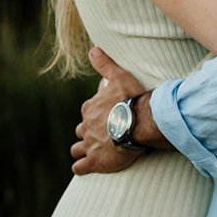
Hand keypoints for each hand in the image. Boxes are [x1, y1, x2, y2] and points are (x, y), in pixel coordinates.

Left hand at [71, 48, 146, 175]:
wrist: (139, 123)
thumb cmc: (131, 99)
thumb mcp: (119, 76)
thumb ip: (105, 64)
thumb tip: (93, 49)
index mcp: (90, 108)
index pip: (87, 111)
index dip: (95, 115)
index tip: (107, 117)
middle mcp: (86, 126)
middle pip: (81, 130)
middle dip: (88, 133)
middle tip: (102, 135)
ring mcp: (89, 144)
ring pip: (77, 149)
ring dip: (82, 150)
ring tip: (92, 152)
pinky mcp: (95, 161)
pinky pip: (80, 167)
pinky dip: (81, 167)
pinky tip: (86, 167)